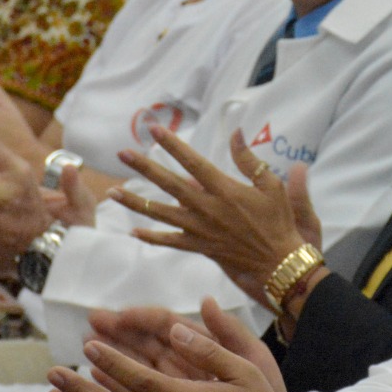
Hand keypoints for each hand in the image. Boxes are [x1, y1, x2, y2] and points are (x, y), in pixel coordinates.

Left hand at [110, 127, 320, 306]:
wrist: (278, 261)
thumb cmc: (277, 221)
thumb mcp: (270, 185)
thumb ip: (248, 159)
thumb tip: (236, 133)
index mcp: (223, 189)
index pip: (191, 162)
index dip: (172, 145)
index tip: (154, 130)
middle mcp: (206, 208)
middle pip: (169, 184)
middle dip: (144, 168)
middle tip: (123, 154)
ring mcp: (199, 229)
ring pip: (161, 213)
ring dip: (135, 202)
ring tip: (112, 192)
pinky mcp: (199, 246)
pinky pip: (170, 241)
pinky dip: (152, 238)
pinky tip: (134, 232)